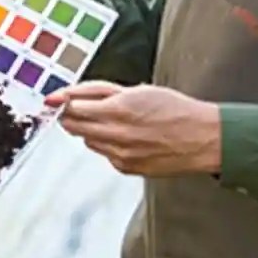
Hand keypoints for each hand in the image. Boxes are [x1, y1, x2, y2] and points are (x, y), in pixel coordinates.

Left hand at [45, 81, 221, 176]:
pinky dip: (108, 143)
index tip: (54, 99)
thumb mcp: (138, 90)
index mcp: (120, 109)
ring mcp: (120, 154)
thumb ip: (99, 92)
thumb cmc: (174, 109)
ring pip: (88, 140)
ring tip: (114, 120)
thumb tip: (67, 96)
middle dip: (71, 116)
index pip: (74, 107)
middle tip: (75, 108)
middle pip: (75, 126)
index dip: (62, 102)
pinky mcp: (126, 168)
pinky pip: (105, 153)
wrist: (202, 138)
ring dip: (91, 129)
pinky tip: (127, 136)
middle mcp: (117, 134)